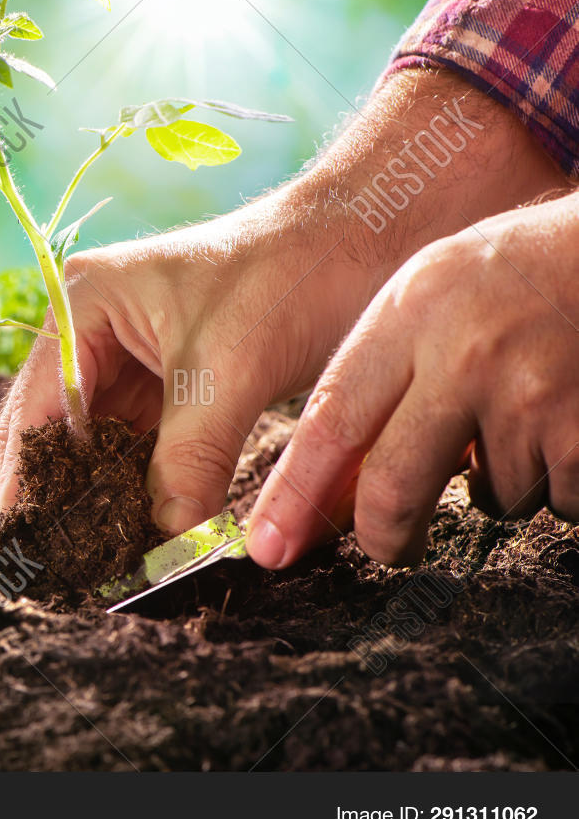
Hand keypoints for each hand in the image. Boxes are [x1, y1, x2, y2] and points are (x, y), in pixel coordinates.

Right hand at [0, 69, 565, 530]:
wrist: (370, 239)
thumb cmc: (293, 277)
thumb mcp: (230, 372)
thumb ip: (188, 459)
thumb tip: (163, 542)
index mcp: (83, 303)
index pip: (40, 409)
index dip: (32, 479)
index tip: (32, 545)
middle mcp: (93, 328)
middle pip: (57, 429)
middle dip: (59, 493)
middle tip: (59, 565)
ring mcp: (130, 356)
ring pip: (98, 444)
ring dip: (101, 496)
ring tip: (95, 560)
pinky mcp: (171, 382)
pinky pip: (139, 447)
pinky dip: (139, 488)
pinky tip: (141, 532)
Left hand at [248, 194, 578, 568]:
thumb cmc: (523, 271)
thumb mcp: (434, 289)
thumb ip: (383, 372)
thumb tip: (336, 483)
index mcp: (412, 311)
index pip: (331, 421)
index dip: (295, 494)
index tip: (270, 547)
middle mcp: (465, 356)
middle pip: (392, 488)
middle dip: (384, 536)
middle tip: (388, 547)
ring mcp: (531, 397)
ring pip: (490, 498)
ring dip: (500, 485)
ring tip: (525, 417)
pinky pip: (557, 500)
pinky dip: (558, 481)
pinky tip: (564, 423)